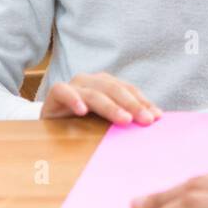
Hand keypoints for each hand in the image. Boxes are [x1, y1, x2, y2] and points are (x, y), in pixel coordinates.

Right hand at [40, 71, 162, 124]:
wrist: (50, 126)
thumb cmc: (82, 124)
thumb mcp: (105, 122)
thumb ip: (123, 118)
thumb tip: (153, 122)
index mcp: (107, 84)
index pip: (129, 90)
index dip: (143, 102)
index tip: (157, 117)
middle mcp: (91, 81)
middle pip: (115, 89)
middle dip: (133, 105)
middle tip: (146, 120)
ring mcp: (74, 85)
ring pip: (94, 93)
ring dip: (110, 106)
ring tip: (124, 119)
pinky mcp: (55, 92)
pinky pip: (63, 91)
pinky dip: (73, 99)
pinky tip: (82, 111)